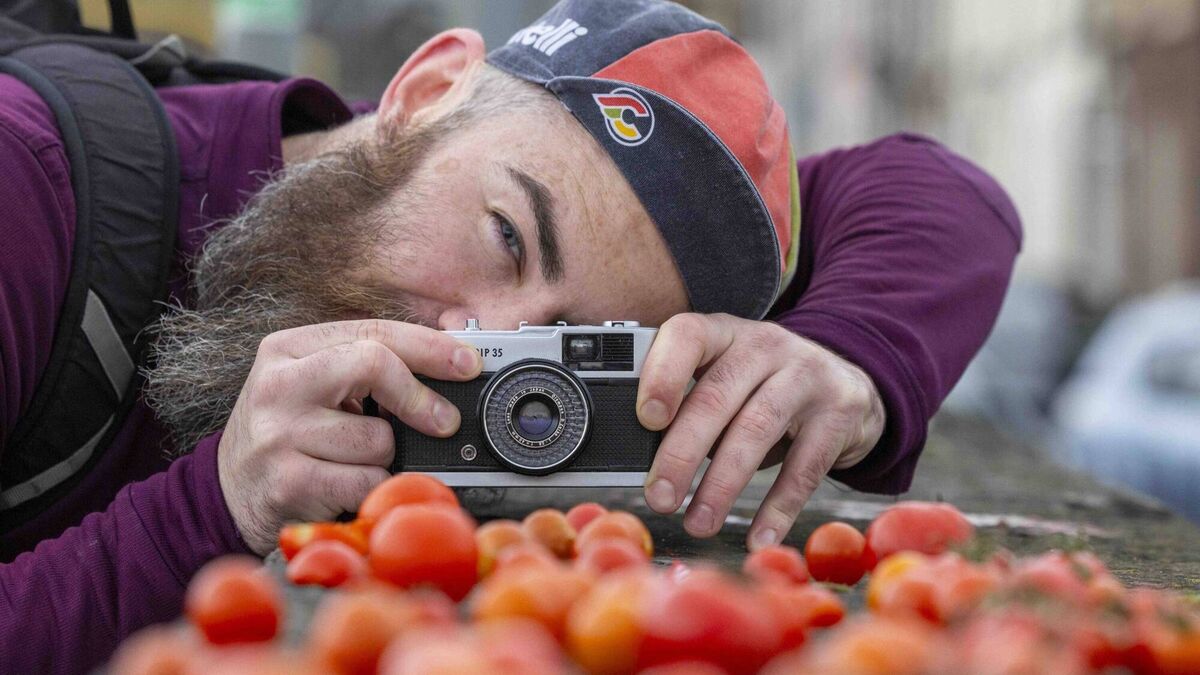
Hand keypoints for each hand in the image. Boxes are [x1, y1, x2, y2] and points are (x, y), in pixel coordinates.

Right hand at [217, 319, 482, 553]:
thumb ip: (369, 365)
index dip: (431, 347)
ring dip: (387, 456)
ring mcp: (279, 434)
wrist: (226, 492)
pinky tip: (348, 486)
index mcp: (289, 348)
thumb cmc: (287, 433)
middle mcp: (279, 384)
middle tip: (443, 421)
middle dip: (420, 396)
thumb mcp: (316, 384)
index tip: (468, 364)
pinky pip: (367, 481)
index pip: (373, 333)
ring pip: (379, 438)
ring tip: (355, 460)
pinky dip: (373, 488)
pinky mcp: (288, 482)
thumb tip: (451, 356)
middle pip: (375, 365)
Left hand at [637, 313, 884, 550]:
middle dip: (682, 453)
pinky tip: (758, 536)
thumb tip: (645, 466)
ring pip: (757, 430)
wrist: (846, 383)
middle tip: (659, 497)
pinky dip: (778, 507)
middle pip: (717, 397)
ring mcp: (806, 375)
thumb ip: (688, 405)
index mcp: (724, 332)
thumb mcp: (725, 378)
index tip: (645, 418)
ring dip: (722, 485)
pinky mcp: (839, 413)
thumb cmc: (763, 387)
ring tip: (698, 522)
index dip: (663, 375)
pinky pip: (805, 466)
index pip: (688, 335)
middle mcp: (765, 345)